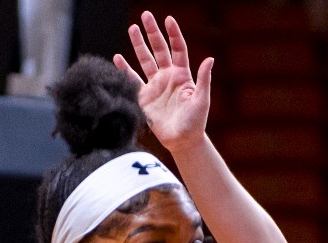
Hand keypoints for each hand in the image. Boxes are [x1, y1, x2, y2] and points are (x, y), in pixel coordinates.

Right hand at [114, 12, 213, 149]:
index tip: (168, 19)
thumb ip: (204, 79)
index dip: (173, 34)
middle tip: (145, 16)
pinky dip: (124, 69)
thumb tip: (210, 59)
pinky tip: (117, 58)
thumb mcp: (202, 100)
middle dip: (152, 32)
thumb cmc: (195, 121)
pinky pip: (132, 79)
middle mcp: (168, 76)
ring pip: (145, 60)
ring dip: (138, 45)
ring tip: (132, 28)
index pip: (178, 48)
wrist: (181, 141)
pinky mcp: (144, 97)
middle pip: (159, 49)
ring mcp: (155, 86)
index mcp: (182, 74)